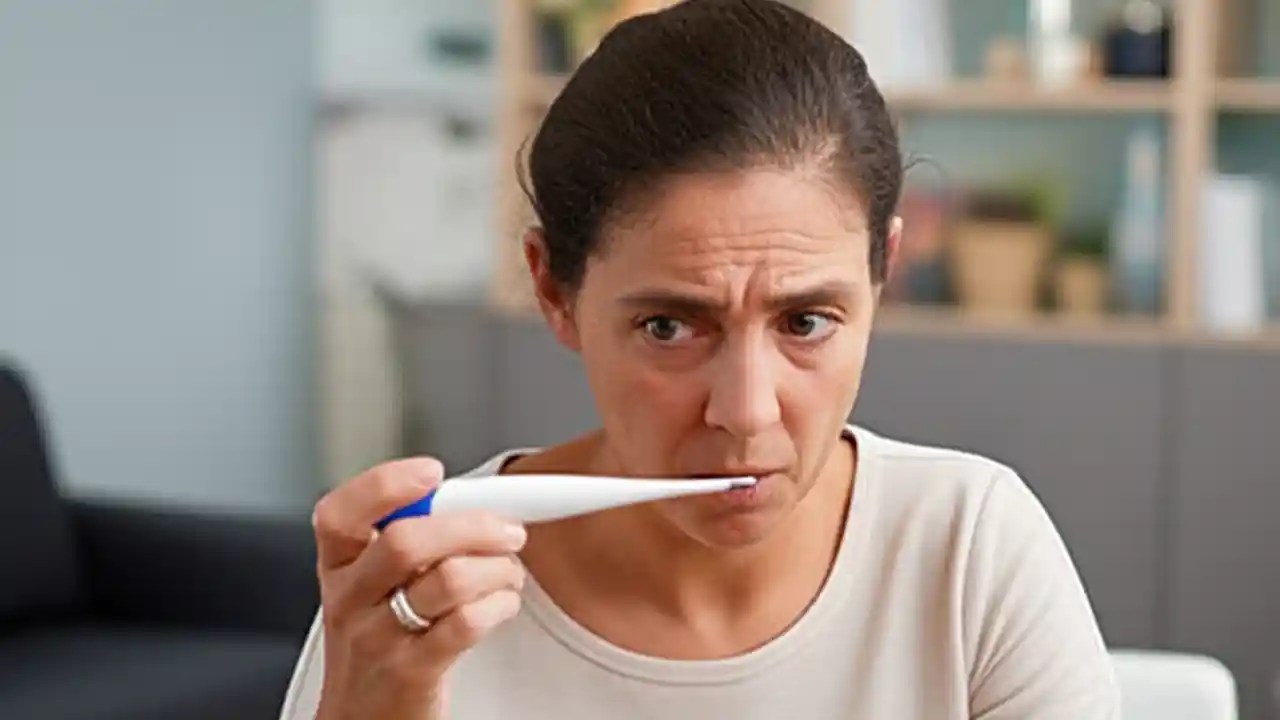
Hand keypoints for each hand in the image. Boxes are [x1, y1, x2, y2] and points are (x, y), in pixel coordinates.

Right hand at [312, 458, 526, 719]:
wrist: (364, 717)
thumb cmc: (379, 639)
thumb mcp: (372, 584)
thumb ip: (408, 537)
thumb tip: (473, 500)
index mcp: (340, 565)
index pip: (340, 514)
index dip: (384, 485)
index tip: (431, 472)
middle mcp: (352, 599)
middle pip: (407, 542)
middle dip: (472, 525)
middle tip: (506, 528)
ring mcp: (379, 637)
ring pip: (449, 580)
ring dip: (498, 567)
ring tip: (509, 571)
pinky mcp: (413, 671)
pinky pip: (467, 623)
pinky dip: (500, 603)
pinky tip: (503, 602)